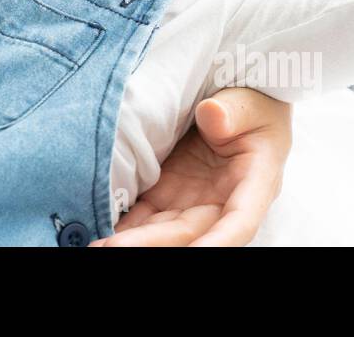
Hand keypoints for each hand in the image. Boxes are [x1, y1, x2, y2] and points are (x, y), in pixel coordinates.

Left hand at [91, 87, 291, 245]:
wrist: (234, 102)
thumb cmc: (250, 106)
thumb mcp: (247, 104)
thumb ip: (231, 113)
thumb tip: (211, 114)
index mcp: (253, 183)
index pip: (238, 222)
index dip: (218, 242)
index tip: (198, 252)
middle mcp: (220, 202)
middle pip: (188, 232)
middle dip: (153, 242)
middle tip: (114, 247)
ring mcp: (191, 201)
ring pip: (162, 229)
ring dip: (133, 240)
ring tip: (100, 245)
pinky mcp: (166, 193)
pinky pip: (145, 215)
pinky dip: (125, 225)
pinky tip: (102, 234)